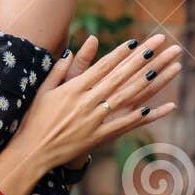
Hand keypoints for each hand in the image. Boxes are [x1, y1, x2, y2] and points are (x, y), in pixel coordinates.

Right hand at [6, 33, 182, 176]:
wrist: (33, 151)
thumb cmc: (36, 119)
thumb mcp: (44, 90)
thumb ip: (60, 70)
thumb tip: (71, 50)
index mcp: (74, 88)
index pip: (103, 67)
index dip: (121, 54)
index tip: (136, 42)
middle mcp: (87, 102)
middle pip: (119, 77)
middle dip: (140, 60)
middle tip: (157, 46)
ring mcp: (95, 119)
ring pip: (125, 97)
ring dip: (146, 82)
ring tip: (162, 69)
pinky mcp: (99, 137)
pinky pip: (123, 124)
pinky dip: (139, 116)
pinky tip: (155, 107)